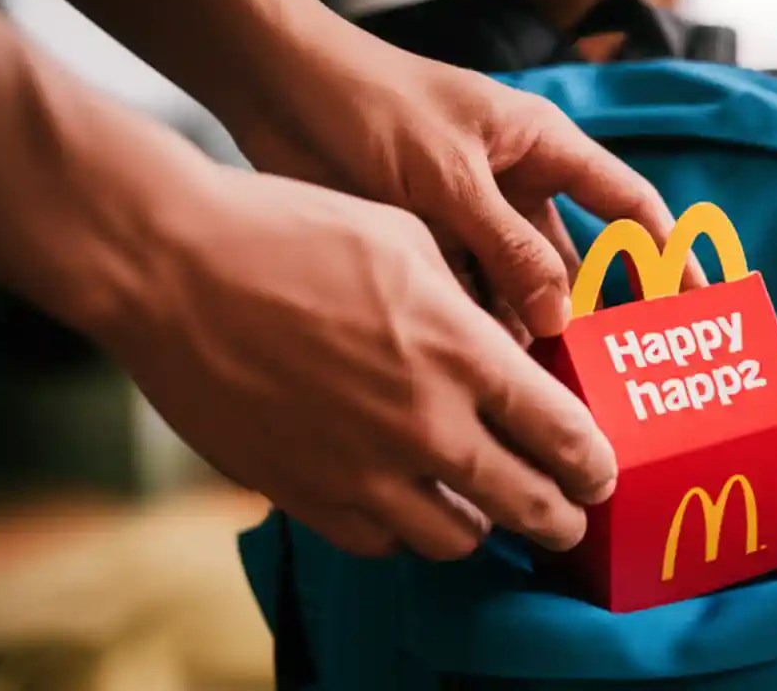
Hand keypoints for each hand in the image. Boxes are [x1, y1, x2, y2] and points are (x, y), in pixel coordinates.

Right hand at [102, 167, 617, 558]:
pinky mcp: (306, 494)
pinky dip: (403, 528)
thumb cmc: (293, 233)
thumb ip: (470, 309)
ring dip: (482, 524)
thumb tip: (504, 349)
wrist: (174, 267)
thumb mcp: (409, 241)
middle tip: (568, 515)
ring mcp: (364, 472)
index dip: (595, 464)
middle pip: (529, 505)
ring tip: (481, 505)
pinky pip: (380, 542)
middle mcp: (426, 427)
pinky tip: (401, 498)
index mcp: (463, 355)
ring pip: (456, 539)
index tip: (602, 472)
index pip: (564, 436)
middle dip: (562, 516)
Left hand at [224, 33, 705, 340]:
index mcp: (543, 148)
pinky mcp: (431, 247)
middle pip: (575, 262)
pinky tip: (490, 374)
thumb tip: (560, 319)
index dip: (668, 253)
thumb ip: (505, 246)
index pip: (627, 203)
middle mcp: (516, 189)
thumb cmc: (372, 105)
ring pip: (521, 290)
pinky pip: (470, 298)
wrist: (277, 92)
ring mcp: (473, 221)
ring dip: (532, 334)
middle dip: (592, 316)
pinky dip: (481, 332)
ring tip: (552, 394)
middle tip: (615, 378)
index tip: (701, 303)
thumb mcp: (449, 174)